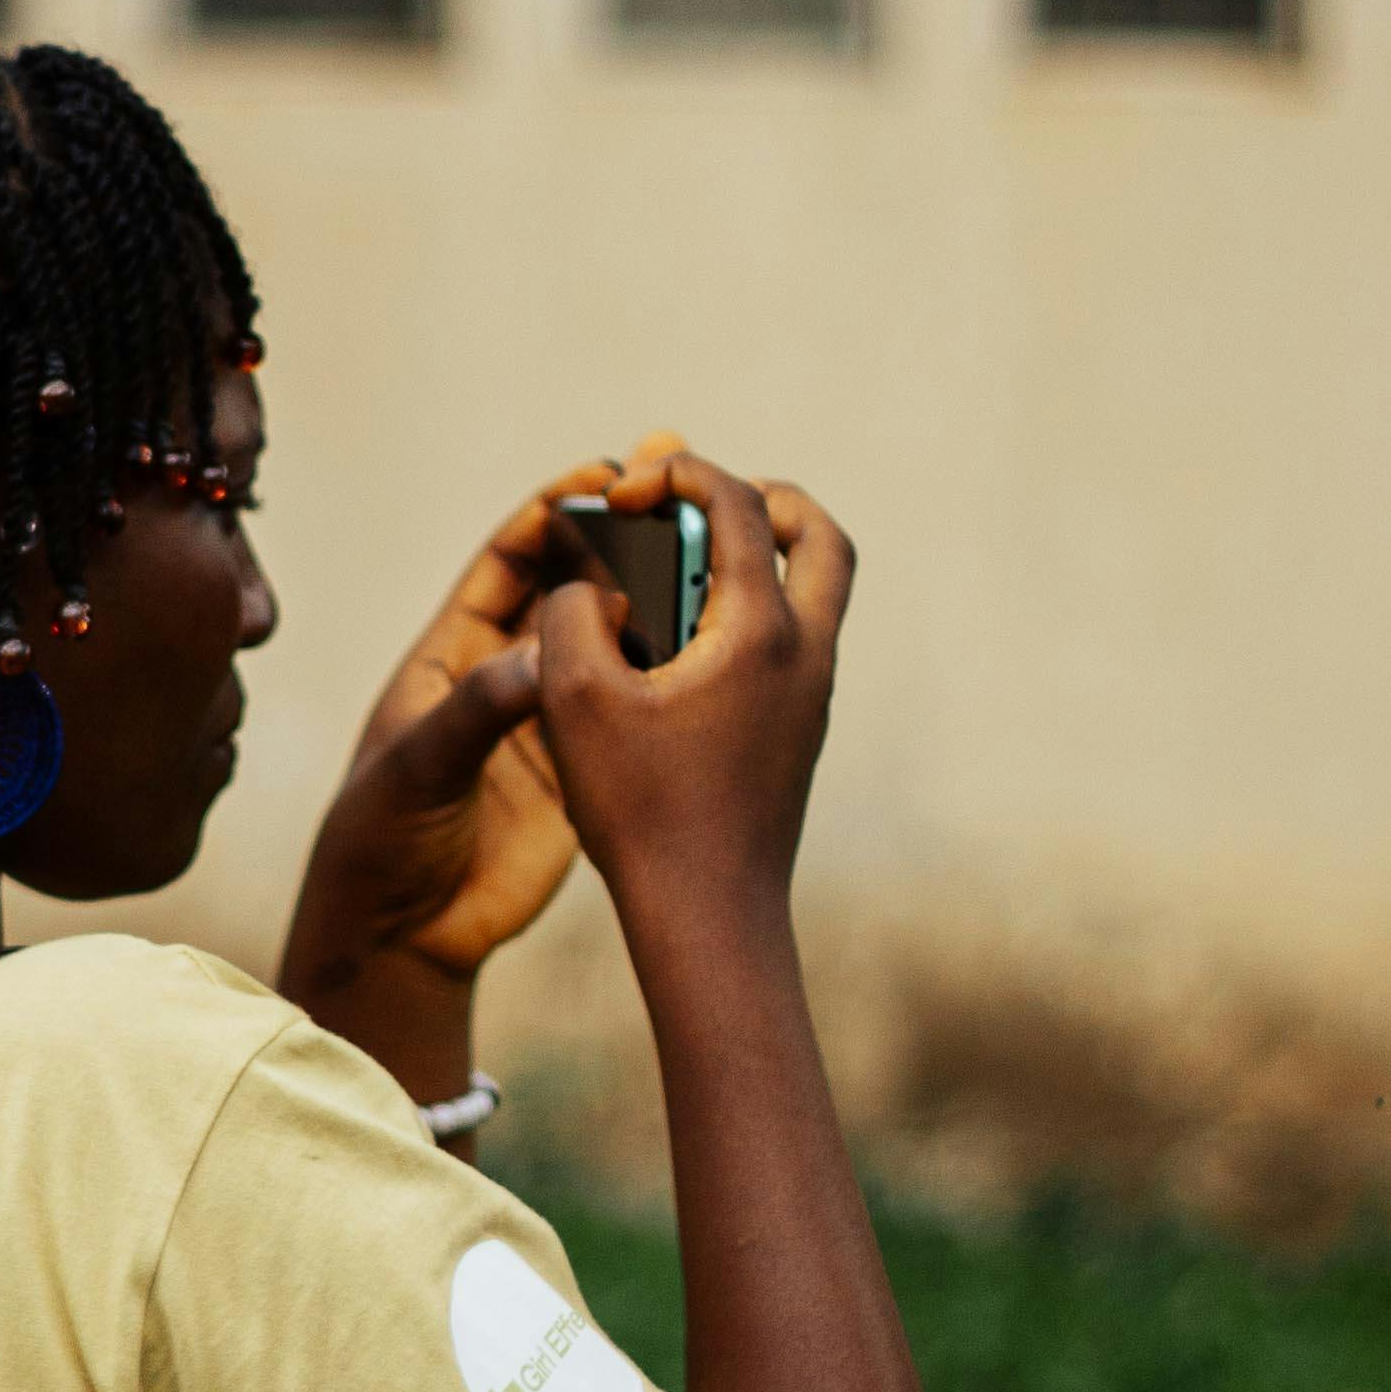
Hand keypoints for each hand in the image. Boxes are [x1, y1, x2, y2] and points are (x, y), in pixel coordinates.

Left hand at [277, 460, 660, 1080]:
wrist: (402, 932)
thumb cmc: (381, 838)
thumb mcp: (420, 765)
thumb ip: (479, 709)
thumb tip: (544, 655)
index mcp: (452, 652)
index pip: (509, 559)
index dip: (555, 512)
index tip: (604, 476)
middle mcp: (504, 672)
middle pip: (569, 586)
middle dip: (620, 535)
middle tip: (675, 488)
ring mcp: (548, 719)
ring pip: (612, 641)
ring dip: (656, 597)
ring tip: (715, 553)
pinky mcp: (583, 767)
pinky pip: (631, 704)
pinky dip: (669, 671)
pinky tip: (715, 643)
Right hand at [536, 444, 851, 928]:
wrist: (709, 917)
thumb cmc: (641, 811)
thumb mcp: (575, 698)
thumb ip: (571, 613)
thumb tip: (590, 585)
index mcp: (761, 629)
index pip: (738, 503)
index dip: (678, 475)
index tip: (624, 494)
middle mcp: (805, 653)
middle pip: (819, 535)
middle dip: (763, 500)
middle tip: (699, 505)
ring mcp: (811, 696)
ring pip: (815, 590)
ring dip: (757, 559)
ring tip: (676, 573)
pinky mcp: (799, 732)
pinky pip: (790, 641)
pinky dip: (748, 613)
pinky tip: (677, 649)